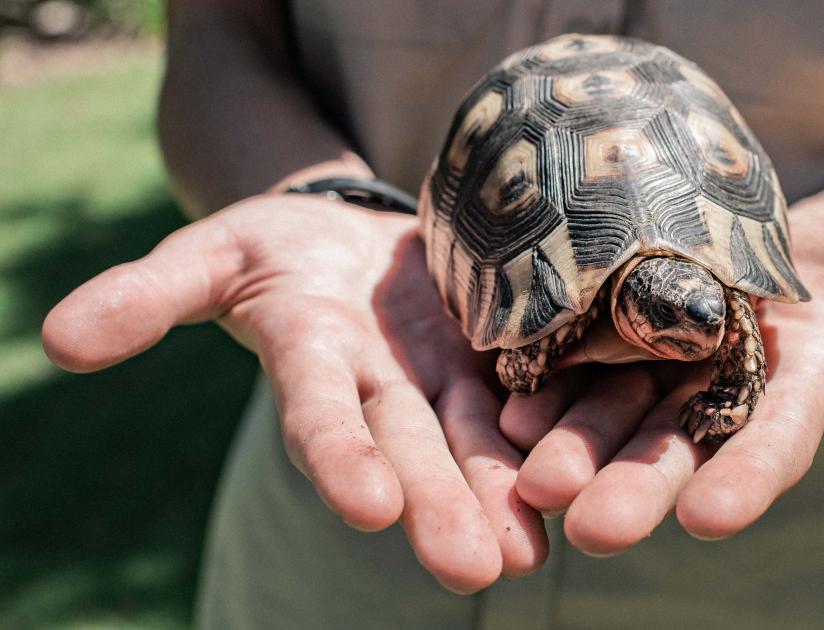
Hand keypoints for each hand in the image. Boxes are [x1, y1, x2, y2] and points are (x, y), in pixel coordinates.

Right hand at [41, 195, 545, 591]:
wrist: (358, 239)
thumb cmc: (276, 248)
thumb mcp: (211, 253)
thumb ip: (149, 295)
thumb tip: (57, 339)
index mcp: (314, 362)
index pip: (323, 417)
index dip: (341, 458)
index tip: (367, 507)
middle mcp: (384, 386)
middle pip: (413, 448)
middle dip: (441, 505)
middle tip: (478, 567)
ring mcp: (444, 375)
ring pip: (477, 438)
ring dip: (504, 492)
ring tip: (534, 552)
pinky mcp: (497, 353)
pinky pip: (531, 392)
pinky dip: (555, 429)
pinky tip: (588, 468)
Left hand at [501, 201, 823, 555]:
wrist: (784, 244)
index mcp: (796, 386)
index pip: (775, 438)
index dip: (750, 475)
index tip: (715, 518)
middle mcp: (723, 394)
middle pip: (678, 446)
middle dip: (640, 488)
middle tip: (593, 529)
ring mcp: (665, 371)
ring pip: (615, 418)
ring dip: (574, 451)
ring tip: (533, 481)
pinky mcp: (617, 342)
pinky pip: (576, 369)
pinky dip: (544, 391)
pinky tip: (506, 410)